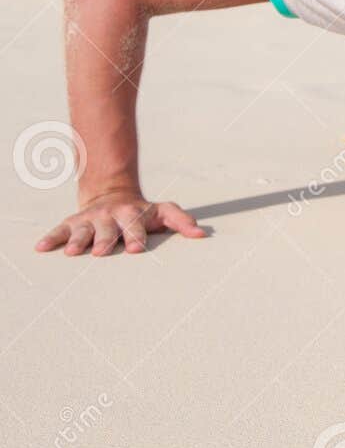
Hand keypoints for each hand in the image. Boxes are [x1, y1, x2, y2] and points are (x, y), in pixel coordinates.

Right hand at [35, 191, 205, 256]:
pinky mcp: (73, 223)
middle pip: (109, 230)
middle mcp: (111, 216)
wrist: (113, 195)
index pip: (137, 227)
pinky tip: (40, 248)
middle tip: (102, 252)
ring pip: (83, 231)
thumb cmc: (143, 213)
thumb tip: (202, 235)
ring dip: (77, 240)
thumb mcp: (163, 212)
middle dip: (105, 240)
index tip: (135, 248)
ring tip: (71, 252)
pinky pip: (59, 231)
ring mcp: (91, 219)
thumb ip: (182, 222)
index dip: (137, 236)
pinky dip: (50, 238)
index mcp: (134, 215)